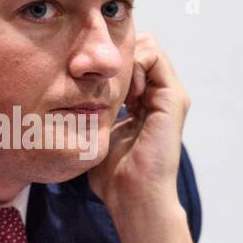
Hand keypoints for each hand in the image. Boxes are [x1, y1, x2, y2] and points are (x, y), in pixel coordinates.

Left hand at [87, 32, 190, 212]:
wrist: (133, 197)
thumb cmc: (113, 176)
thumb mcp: (98, 133)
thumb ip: (93, 113)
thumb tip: (68, 101)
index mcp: (145, 103)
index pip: (129, 59)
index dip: (108, 63)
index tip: (90, 84)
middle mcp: (160, 95)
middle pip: (138, 47)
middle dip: (116, 57)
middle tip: (101, 85)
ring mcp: (169, 96)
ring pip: (147, 46)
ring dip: (124, 60)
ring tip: (114, 91)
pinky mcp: (174, 98)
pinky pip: (153, 56)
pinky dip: (134, 64)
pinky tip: (124, 93)